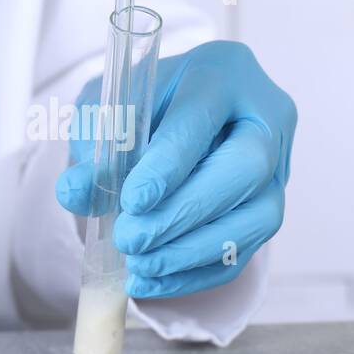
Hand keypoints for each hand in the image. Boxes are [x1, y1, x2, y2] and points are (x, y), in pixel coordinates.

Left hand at [57, 41, 296, 298]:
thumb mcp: (106, 111)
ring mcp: (278, 167)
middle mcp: (264, 116)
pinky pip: (244, 251)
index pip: (202, 118)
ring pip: (256, 217)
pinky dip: (195, 273)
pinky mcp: (270, 208)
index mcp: (223, 73)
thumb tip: (75, 191)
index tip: (133, 200)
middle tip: (131, 238)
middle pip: (245, 168)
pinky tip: (152, 280)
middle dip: (184, 212)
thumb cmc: (141, 108)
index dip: (169, 163)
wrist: (171, 124)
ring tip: (139, 265)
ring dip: (191, 250)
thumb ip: (93, 145)